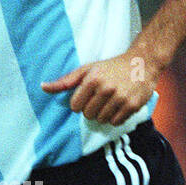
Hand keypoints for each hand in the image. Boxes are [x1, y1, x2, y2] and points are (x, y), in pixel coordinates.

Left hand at [41, 46, 160, 124]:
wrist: (142, 62)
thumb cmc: (111, 67)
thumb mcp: (87, 69)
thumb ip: (65, 81)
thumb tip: (43, 87)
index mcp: (93, 79)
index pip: (75, 106)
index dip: (79, 103)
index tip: (87, 96)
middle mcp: (106, 88)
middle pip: (88, 114)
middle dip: (91, 109)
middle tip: (100, 99)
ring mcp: (121, 98)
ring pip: (101, 120)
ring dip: (103, 114)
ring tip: (109, 102)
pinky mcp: (132, 105)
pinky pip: (115, 122)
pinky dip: (115, 117)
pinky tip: (119, 106)